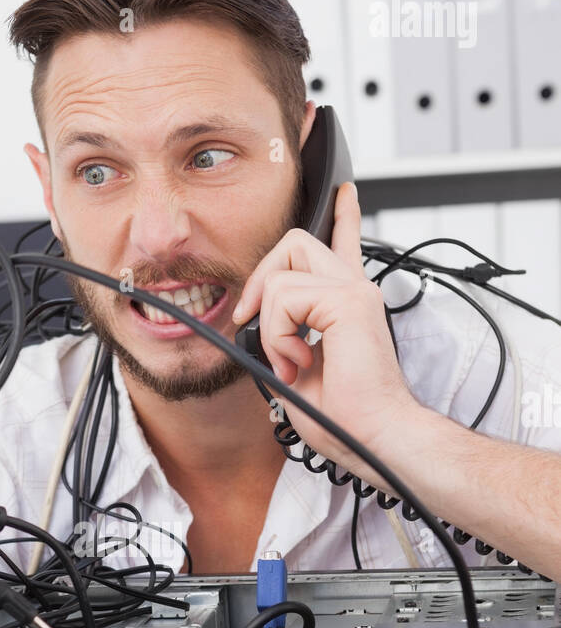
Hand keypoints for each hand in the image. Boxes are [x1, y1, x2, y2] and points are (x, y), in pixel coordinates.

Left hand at [232, 182, 422, 486]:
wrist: (374, 436)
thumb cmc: (346, 418)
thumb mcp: (298, 372)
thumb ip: (282, 341)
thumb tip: (252, 329)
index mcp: (349, 304)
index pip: (345, 244)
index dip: (344, 215)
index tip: (345, 191)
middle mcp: (354, 290)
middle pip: (295, 242)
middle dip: (261, 279)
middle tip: (255, 321)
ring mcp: (353, 291)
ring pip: (279, 277)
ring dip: (271, 327)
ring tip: (293, 362)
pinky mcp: (346, 300)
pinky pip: (283, 297)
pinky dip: (279, 335)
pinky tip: (302, 361)